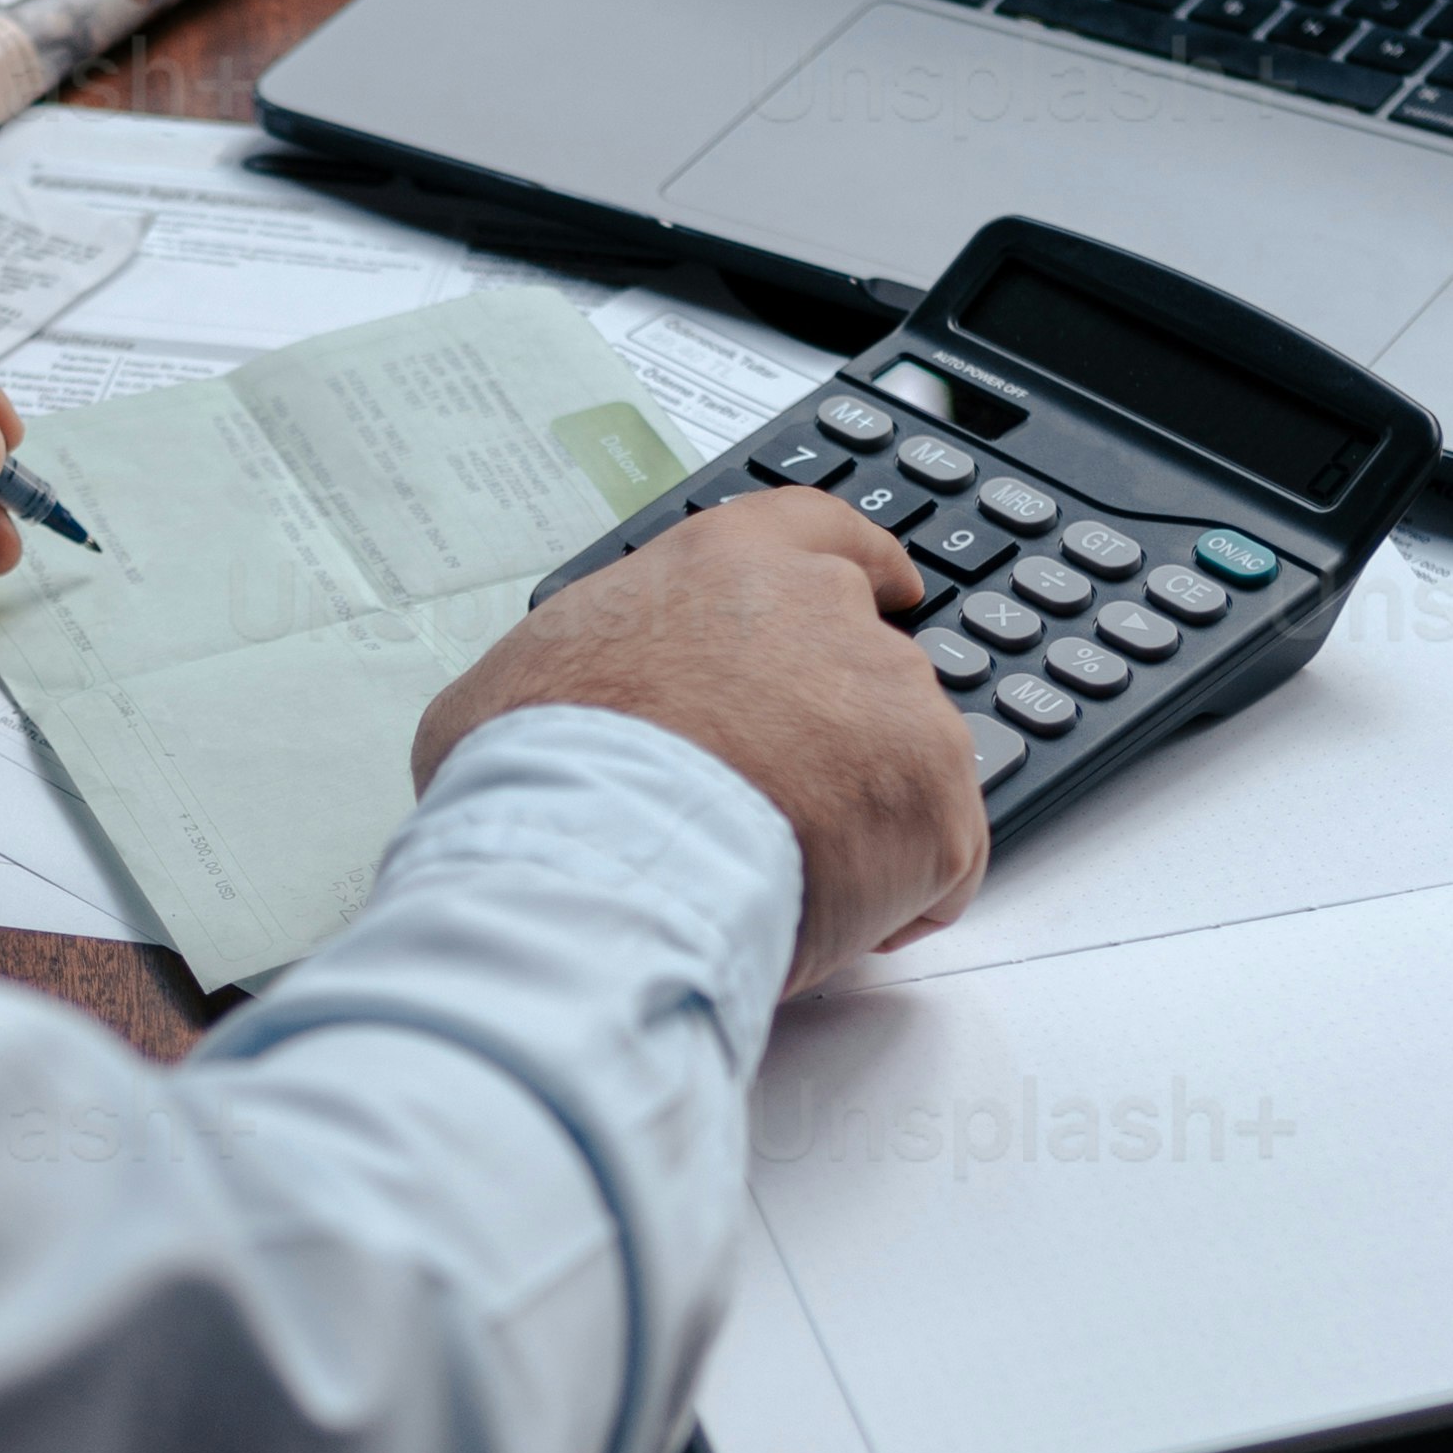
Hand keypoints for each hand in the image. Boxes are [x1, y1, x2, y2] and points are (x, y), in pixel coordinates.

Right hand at [410, 491, 988, 986]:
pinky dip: (894, 901)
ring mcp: (894, 703)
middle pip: (871, 666)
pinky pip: (938, 863)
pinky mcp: (933, 801)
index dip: (863, 568)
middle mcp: (827, 612)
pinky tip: (821, 918)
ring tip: (778, 876)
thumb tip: (541, 716)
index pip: (826, 534)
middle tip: (775, 804)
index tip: (891, 587)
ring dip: (862, 820)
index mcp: (730, 564)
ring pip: (907, 769)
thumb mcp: (514, 681)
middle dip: (839, 737)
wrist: (597, 852)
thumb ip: (568, 673)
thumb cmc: (544, 768)